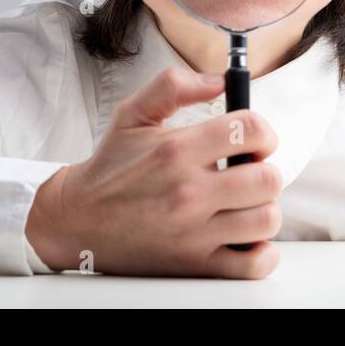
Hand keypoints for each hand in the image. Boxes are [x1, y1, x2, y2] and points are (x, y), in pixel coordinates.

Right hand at [25, 66, 281, 277]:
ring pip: (266, 220)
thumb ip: (173, 86)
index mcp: (177, 150)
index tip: (254, 141)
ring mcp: (193, 232)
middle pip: (268, 178)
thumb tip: (218, 80)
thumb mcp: (132, 115)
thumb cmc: (110, 168)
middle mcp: (188, 192)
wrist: (77, 221)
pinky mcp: (194, 265)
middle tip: (249, 173)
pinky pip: (253, 265)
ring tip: (244, 204)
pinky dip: (262, 253)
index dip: (263, 132)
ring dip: (263, 209)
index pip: (250, 130)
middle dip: (265, 171)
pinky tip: (247, 238)